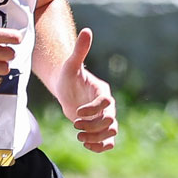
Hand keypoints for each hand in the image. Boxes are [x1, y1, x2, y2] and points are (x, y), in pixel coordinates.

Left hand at [51, 28, 117, 153]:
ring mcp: (104, 118)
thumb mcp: (71, 64)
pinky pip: (108, 141)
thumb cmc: (67, 75)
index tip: (77, 113)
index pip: (105, 103)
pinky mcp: (99, 129)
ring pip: (112, 132)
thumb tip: (87, 30)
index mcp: (102, 91)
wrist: (65, 88)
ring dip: (96, 138)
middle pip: (110, 121)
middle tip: (75, 125)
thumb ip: (80, 50)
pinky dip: (100, 147)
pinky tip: (86, 145)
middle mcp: (107, 105)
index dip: (93, 110)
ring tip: (79, 138)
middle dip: (93, 126)